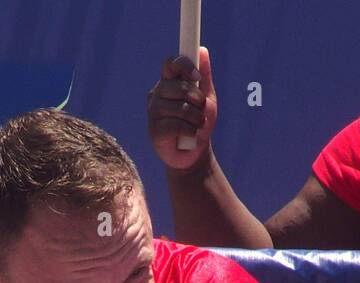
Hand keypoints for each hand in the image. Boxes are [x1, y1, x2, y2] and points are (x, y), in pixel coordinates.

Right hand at [147, 47, 217, 170]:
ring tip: (196, 125)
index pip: (171, 64)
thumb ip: (204, 76)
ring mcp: (153, 112)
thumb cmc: (198, 123)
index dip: (184, 66)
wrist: (194, 154)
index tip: (197, 77)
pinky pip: (177, 124)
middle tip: (200, 110)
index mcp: (169, 83)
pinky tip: (190, 135)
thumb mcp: (206, 99)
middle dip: (197, 99)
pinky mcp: (154, 130)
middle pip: (179, 86)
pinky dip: (190, 130)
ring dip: (196, 118)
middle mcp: (158, 94)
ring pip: (180, 107)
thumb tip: (202, 50)